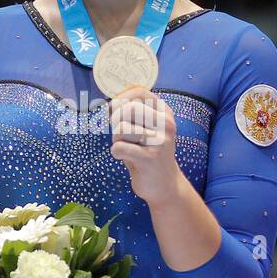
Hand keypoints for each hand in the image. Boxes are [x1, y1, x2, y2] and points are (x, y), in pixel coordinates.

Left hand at [108, 86, 180, 205]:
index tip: (114, 109)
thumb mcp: (148, 129)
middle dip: (116, 119)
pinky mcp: (149, 159)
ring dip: (116, 138)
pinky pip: (118, 147)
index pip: (140, 93)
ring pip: (122, 128)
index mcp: (165, 114)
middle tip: (120, 133)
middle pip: (129, 108)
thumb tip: (111, 102)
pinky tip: (126, 158)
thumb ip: (135, 113)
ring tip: (126, 147)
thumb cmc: (149, 153)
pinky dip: (116, 153)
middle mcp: (165, 125)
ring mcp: (159, 142)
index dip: (121, 98)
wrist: (165, 185)